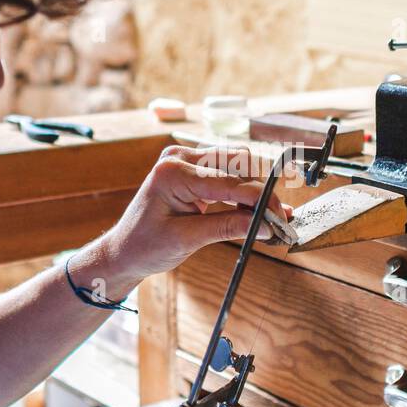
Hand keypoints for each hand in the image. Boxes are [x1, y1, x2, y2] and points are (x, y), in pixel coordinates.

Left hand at [104, 145, 293, 280]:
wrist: (124, 249)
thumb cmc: (145, 245)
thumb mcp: (188, 240)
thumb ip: (228, 228)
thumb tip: (266, 225)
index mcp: (172, 172)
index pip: (228, 182)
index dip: (259, 199)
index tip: (280, 215)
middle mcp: (179, 157)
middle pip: (237, 163)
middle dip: (263, 189)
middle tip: (283, 214)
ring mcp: (186, 159)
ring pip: (236, 164)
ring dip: (257, 187)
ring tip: (275, 212)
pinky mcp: (193, 168)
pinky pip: (227, 172)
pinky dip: (245, 189)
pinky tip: (260, 207)